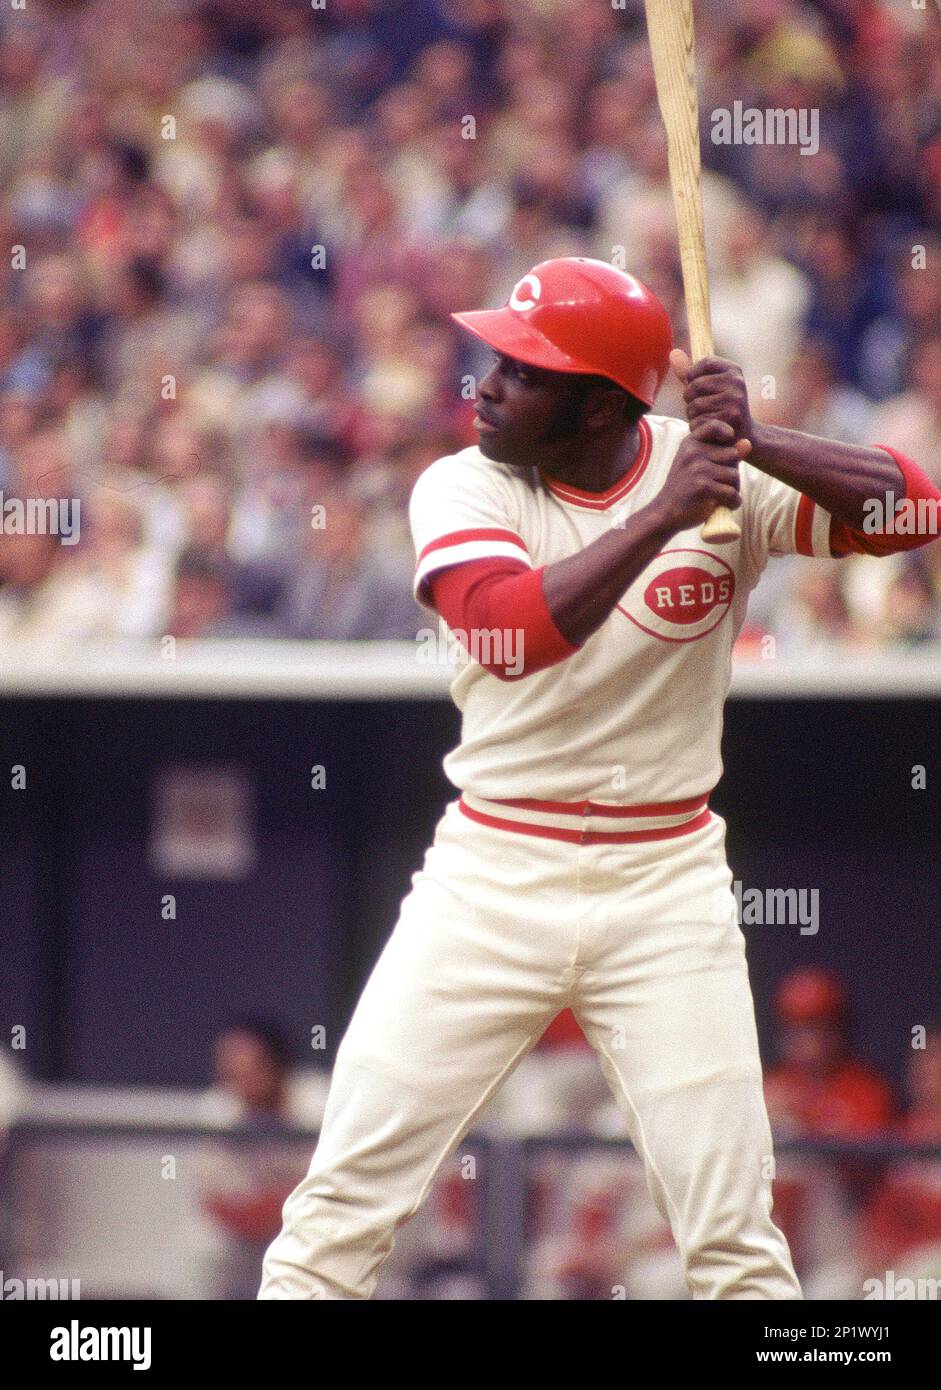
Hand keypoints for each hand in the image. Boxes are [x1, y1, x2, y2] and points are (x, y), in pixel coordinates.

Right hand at [653, 417, 744, 532]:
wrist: (665, 512)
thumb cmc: (685, 488)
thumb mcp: (697, 464)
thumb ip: (722, 453)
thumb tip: (747, 443)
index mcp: (690, 444)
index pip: (714, 426)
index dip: (727, 433)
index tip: (727, 445)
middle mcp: (693, 453)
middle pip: (733, 455)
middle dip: (733, 471)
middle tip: (720, 483)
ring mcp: (698, 469)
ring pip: (734, 475)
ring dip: (733, 489)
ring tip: (720, 496)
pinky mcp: (704, 487)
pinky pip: (732, 493)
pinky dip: (733, 502)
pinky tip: (724, 505)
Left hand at [670, 349, 753, 449]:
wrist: (743, 434)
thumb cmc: (721, 407)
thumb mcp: (709, 387)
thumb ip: (690, 373)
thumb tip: (673, 353)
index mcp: (733, 370)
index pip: (704, 362)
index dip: (693, 375)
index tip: (697, 386)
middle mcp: (736, 382)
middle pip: (695, 385)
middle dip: (690, 398)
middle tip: (700, 407)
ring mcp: (734, 400)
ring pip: (694, 405)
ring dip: (692, 415)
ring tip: (704, 417)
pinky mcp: (730, 419)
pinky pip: (698, 421)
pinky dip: (697, 427)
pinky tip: (707, 428)